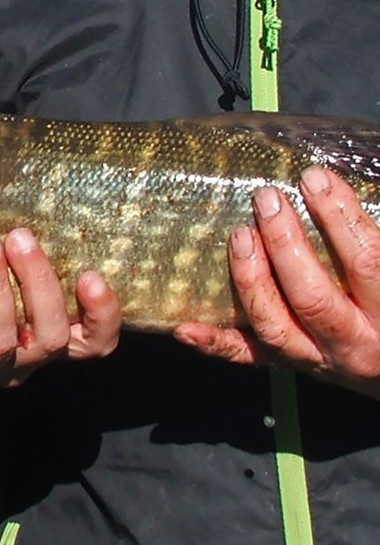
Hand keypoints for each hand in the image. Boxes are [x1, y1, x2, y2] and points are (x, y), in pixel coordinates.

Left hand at [0, 229, 120, 389]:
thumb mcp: (15, 285)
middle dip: (39, 284)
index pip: (94, 343)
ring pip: (2, 340)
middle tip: (21, 237)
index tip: (91, 275)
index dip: (102, 316)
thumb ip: (29, 264)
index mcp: (51, 340)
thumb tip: (36, 213)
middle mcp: (26, 361)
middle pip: (50, 338)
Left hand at [174, 166, 379, 400]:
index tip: (314, 178)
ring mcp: (317, 359)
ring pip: (274, 325)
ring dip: (250, 278)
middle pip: (311, 295)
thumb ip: (375, 242)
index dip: (339, 216)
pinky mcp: (289, 365)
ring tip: (239, 235)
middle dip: (284, 243)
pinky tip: (184, 327)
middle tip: (267, 200)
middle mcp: (356, 344)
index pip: (366, 261)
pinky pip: (246, 357)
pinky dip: (213, 342)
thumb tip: (335, 185)